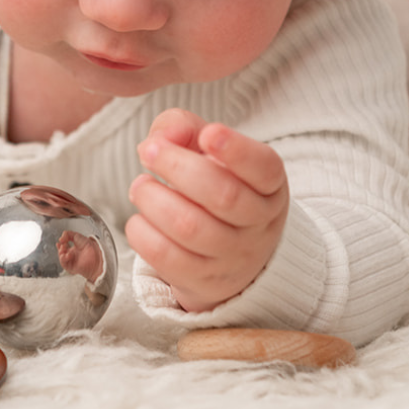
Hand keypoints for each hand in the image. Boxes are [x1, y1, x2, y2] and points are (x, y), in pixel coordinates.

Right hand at [56, 230, 104, 282]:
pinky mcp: (72, 268)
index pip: (64, 247)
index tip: (59, 241)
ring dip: (61, 253)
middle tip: (62, 244)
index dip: (60, 244)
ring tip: (64, 248)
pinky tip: (68, 254)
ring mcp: (72, 262)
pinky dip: (64, 259)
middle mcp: (73, 256)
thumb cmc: (89, 246)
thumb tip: (60, 238)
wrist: (95, 254)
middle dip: (60, 248)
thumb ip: (68, 234)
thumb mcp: (77, 236)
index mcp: (75, 249)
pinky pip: (64, 264)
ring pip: (62, 259)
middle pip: (61, 253)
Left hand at [126, 109, 288, 312]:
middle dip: (177, 167)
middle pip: (223, 195)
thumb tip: (163, 137)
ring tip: (140, 186)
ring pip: (192, 229)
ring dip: (155, 201)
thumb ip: (183, 126)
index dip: (238, 150)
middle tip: (149, 151)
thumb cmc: (215, 185)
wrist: (232, 253)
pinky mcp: (206, 282)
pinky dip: (145, 236)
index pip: (264, 168)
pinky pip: (170, 261)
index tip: (209, 133)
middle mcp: (259, 222)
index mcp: (269, 184)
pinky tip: (139, 220)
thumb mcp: (209, 148)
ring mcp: (234, 257)